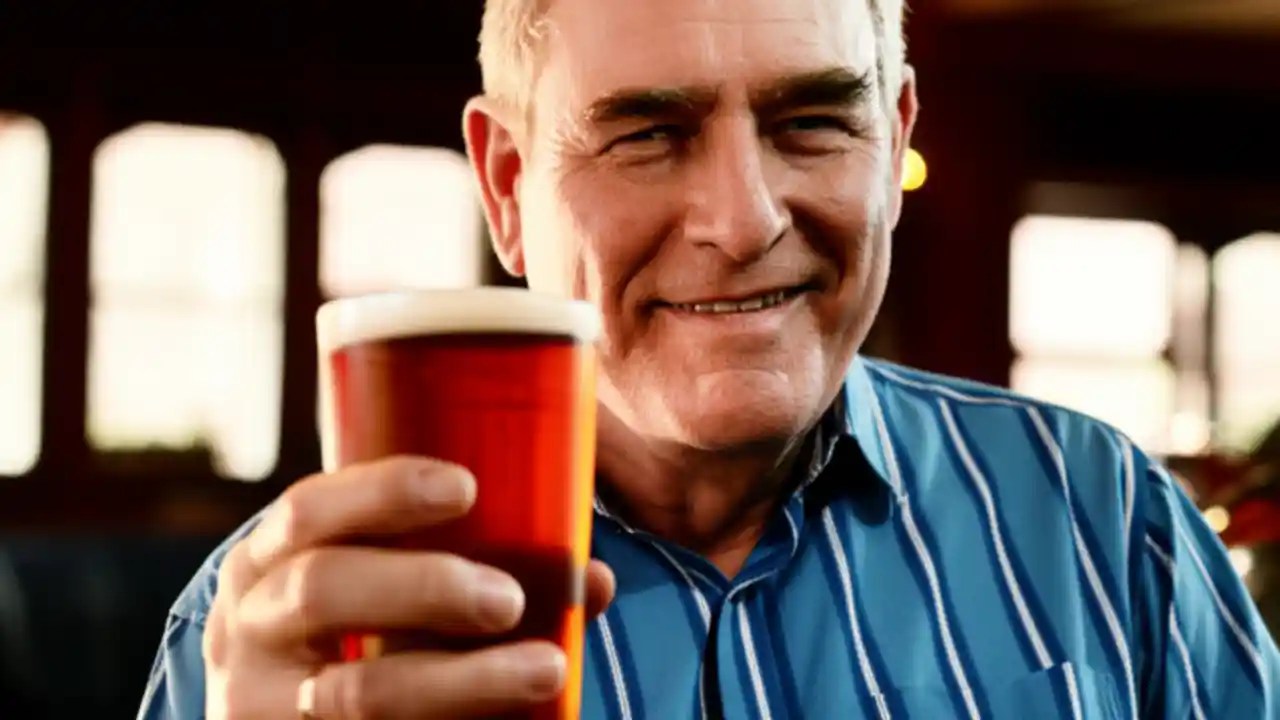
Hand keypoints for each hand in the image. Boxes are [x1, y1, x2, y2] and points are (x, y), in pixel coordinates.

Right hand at [204, 455, 614, 719]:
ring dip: (463, 681)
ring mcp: (262, 707)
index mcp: (267, 563)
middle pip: (323, 590)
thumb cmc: (353, 633)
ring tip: (546, 666)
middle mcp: (249, 630)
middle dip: (424, 587)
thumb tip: (592, 579)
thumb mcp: (374, 591)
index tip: (466, 486)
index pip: (309, 509)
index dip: (382, 492)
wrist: (279, 718)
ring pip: (356, 695)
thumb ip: (468, 567)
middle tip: (509, 597)